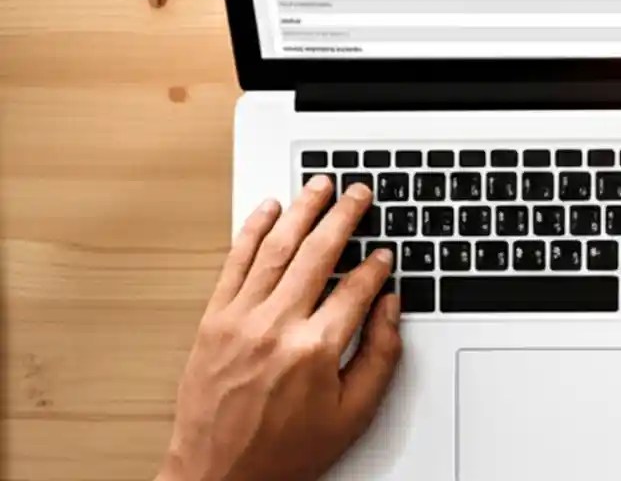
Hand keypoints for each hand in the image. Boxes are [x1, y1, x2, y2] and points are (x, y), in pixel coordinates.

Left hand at [157, 177, 402, 480]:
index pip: (356, 288)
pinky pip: (235, 263)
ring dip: (302, 211)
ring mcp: (240, 319)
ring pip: (277, 247)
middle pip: (319, 253)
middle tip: (359, 194)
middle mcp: (277, 327)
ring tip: (319, 186)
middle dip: (345, 217)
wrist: (219, 476)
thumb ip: (380, 355)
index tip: (385, 255)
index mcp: (315, 350)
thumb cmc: (284, 452)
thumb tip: (390, 309)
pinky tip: (268, 211)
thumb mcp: (353, 414)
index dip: (376, 267)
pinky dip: (252, 231)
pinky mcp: (213, 320)